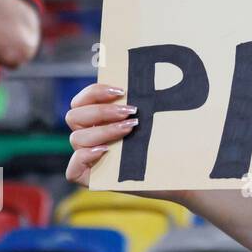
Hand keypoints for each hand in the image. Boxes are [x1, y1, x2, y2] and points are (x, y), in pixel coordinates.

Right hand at [63, 82, 184, 203]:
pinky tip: (106, 151)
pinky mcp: (91, 178)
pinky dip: (84, 157)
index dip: (95, 92)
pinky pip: (72, 170)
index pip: (81, 100)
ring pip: (77, 138)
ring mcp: (89, 157)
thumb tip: (153, 73)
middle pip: (74, 116)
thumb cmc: (166, 142)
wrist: (179, 172)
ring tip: (129, 129)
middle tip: (130, 112)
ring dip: (103, 130)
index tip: (122, 91)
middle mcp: (90, 136)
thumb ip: (145, 100)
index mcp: (99, 119)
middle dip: (102, 111)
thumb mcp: (155, 118)